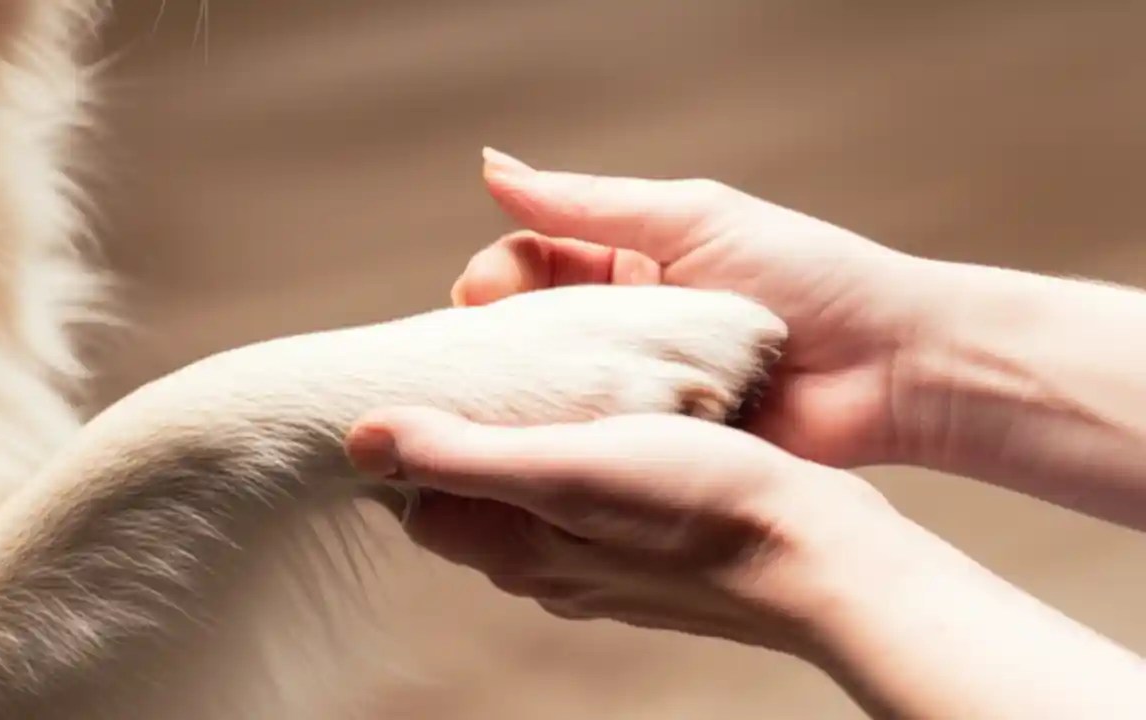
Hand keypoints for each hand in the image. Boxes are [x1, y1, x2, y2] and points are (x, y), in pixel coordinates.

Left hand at [346, 407, 899, 658]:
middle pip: (477, 498)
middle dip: (465, 437)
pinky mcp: (653, 542)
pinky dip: (584, 452)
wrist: (821, 553)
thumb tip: (362, 440)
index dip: (409, 444)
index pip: (423, 504)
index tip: (420, 381)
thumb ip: (462, 456)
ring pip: (537, 493)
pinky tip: (614, 412)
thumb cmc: (698, 505)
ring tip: (543, 376)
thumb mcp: (568, 468)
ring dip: (529, 440)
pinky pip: (592, 493)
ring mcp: (606, 561)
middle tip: (478, 366)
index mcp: (520, 551)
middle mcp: (555, 566)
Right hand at [456, 149, 935, 466]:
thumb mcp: (693, 219)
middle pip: (534, 325)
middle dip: (498, 334)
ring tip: (491, 401)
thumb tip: (493, 165)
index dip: (500, 275)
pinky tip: (535, 442)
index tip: (477, 294)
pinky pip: (600, 440)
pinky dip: (568, 438)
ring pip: (558, 386)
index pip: (538, 260)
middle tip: (475, 352)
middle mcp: (630, 323)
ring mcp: (644, 386)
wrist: (892, 367)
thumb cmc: (809, 276)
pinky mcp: (664, 441)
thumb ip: (590, 201)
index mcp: (635, 260)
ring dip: (525, 389)